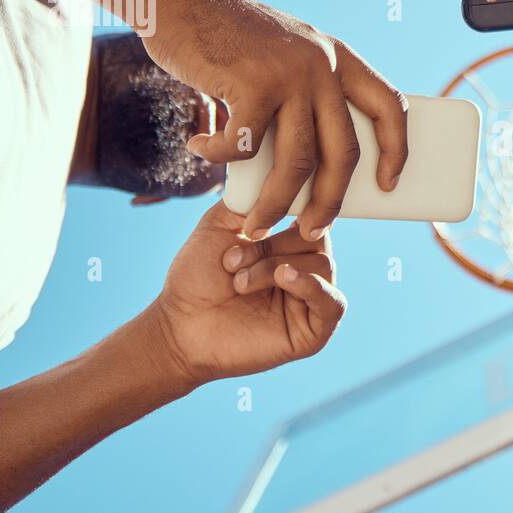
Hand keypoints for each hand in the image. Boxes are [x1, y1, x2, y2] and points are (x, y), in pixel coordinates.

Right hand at [143, 0, 407, 241]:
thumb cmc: (226, 38)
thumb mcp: (284, 56)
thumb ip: (304, 94)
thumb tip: (313, 167)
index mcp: (338, 58)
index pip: (390, 106)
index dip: (398, 149)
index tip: (390, 183)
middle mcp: (321, 64)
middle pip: (344, 151)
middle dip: (331, 202)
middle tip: (315, 232)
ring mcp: (288, 73)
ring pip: (297, 162)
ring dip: (277, 205)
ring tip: (256, 226)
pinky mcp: (250, 83)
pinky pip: (243, 146)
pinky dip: (220, 159)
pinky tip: (201, 150)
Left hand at [147, 203, 345, 391]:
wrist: (178, 326)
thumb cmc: (196, 279)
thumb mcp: (220, 225)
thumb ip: (252, 199)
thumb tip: (282, 179)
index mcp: (289, 247)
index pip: (314, 216)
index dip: (294, 211)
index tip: (263, 215)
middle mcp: (305, 271)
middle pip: (318, 239)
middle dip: (273, 246)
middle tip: (231, 261)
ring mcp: (311, 302)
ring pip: (323, 267)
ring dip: (275, 268)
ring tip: (239, 282)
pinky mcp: (313, 333)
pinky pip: (333, 303)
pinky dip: (312, 286)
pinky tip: (284, 278)